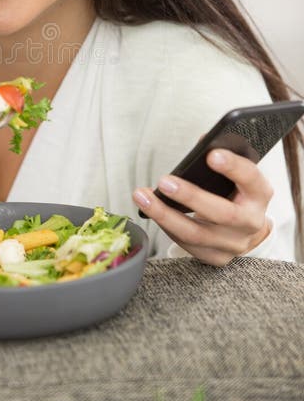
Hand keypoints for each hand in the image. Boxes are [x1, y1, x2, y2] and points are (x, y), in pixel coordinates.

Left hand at [132, 149, 272, 265]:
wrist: (245, 229)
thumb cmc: (235, 193)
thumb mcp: (235, 175)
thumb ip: (220, 158)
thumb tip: (201, 143)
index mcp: (259, 195)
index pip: (251, 179)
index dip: (233, 167)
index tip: (211, 155)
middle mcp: (250, 222)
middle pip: (222, 214)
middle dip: (191, 197)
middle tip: (164, 182)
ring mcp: (234, 244)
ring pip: (196, 234)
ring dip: (165, 214)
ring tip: (142, 196)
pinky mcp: (215, 257)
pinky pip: (186, 244)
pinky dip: (165, 225)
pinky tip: (151, 210)